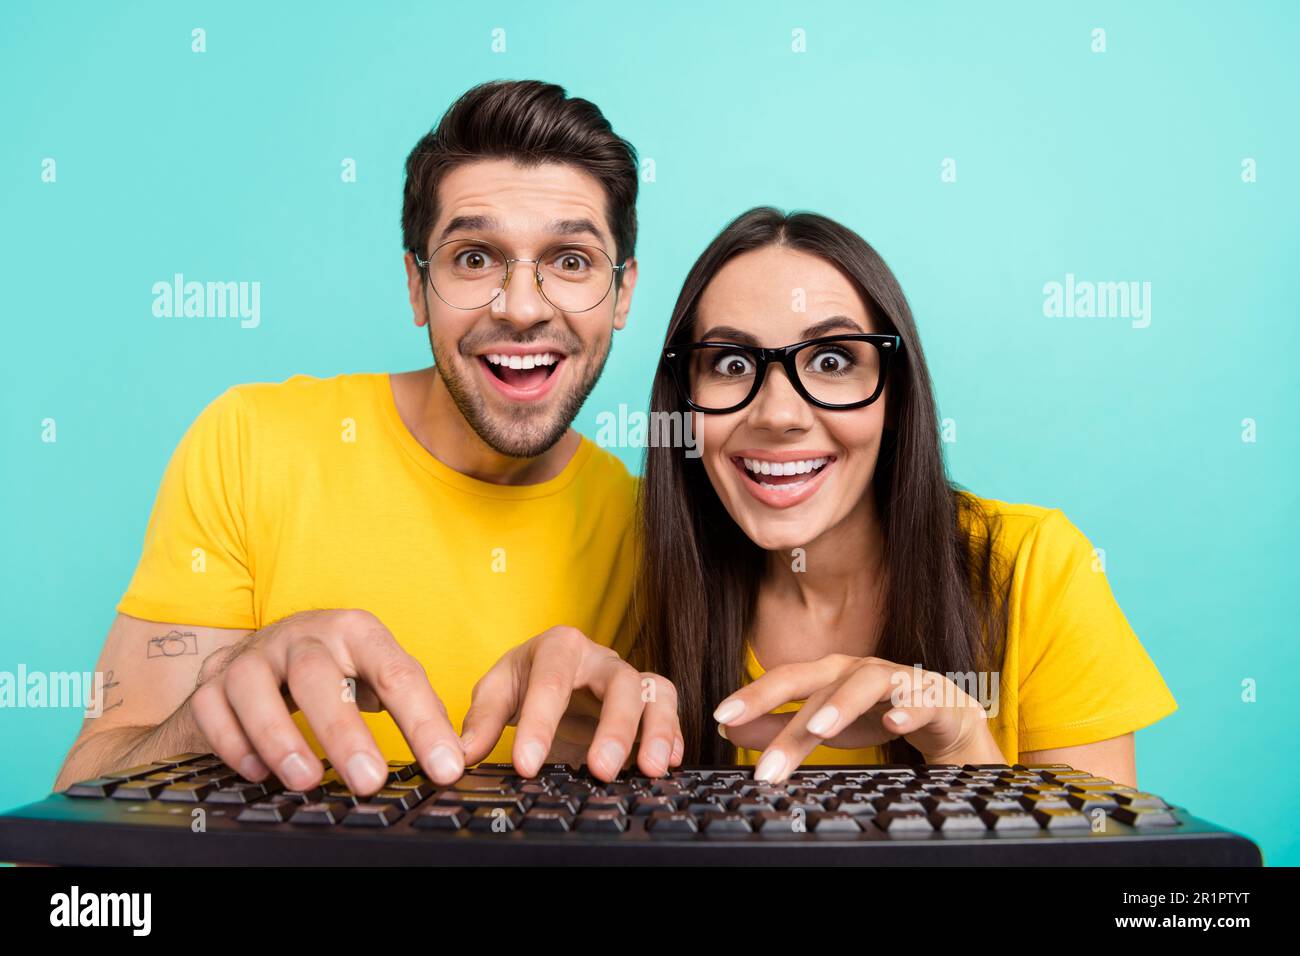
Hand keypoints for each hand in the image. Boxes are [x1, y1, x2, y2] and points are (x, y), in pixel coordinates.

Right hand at [187, 608, 464, 795]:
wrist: (260, 657)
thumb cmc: (335, 671)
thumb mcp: (376, 676)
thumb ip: (416, 707)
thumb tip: (454, 755)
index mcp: (355, 632)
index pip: (397, 673)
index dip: (424, 723)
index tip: (446, 768)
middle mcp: (302, 636)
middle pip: (318, 675)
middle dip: (344, 731)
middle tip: (369, 781)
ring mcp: (252, 656)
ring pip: (254, 686)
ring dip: (279, 737)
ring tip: (307, 781)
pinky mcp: (211, 681)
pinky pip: (213, 709)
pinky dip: (235, 744)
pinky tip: (259, 774)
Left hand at [459, 625, 683, 780]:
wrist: (548, 671)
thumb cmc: (523, 680)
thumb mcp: (497, 693)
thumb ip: (481, 721)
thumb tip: (462, 754)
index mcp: (559, 647)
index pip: (551, 682)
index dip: (540, 724)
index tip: (526, 765)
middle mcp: (600, 657)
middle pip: (619, 681)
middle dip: (613, 727)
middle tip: (600, 770)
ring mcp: (628, 676)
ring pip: (655, 691)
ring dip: (656, 730)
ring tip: (651, 770)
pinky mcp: (647, 698)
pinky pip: (669, 707)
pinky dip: (674, 733)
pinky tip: (670, 763)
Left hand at [714, 654, 998, 782]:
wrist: (945, 714)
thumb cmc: (878, 714)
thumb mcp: (824, 726)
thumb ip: (779, 727)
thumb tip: (728, 731)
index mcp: (829, 674)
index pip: (784, 681)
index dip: (753, 696)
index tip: (721, 718)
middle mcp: (858, 669)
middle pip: (818, 683)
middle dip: (787, 718)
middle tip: (764, 759)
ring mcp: (896, 679)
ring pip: (866, 685)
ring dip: (841, 704)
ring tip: (819, 729)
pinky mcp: (932, 697)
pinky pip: (921, 701)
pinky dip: (907, 710)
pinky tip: (893, 724)